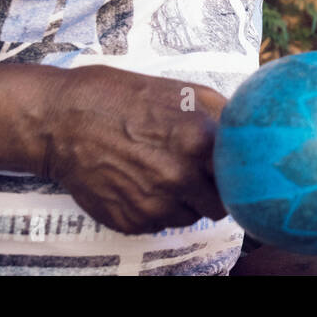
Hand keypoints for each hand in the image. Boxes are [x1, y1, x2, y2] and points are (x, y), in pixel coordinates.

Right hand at [40, 65, 229, 234]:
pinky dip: (155, 210)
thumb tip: (251, 133)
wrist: (65, 119)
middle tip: (198, 175)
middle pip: (217, 206)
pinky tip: (141, 183)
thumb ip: (224, 117)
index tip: (232, 171)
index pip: (240, 179)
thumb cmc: (125, 98)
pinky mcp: (129, 222)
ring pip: (188, 218)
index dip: (237, 176)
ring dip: (184, 203)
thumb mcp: (186, 91)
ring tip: (164, 174)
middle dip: (212, 192)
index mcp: (200, 143)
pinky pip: (158, 225)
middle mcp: (180, 179)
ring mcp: (153, 205)